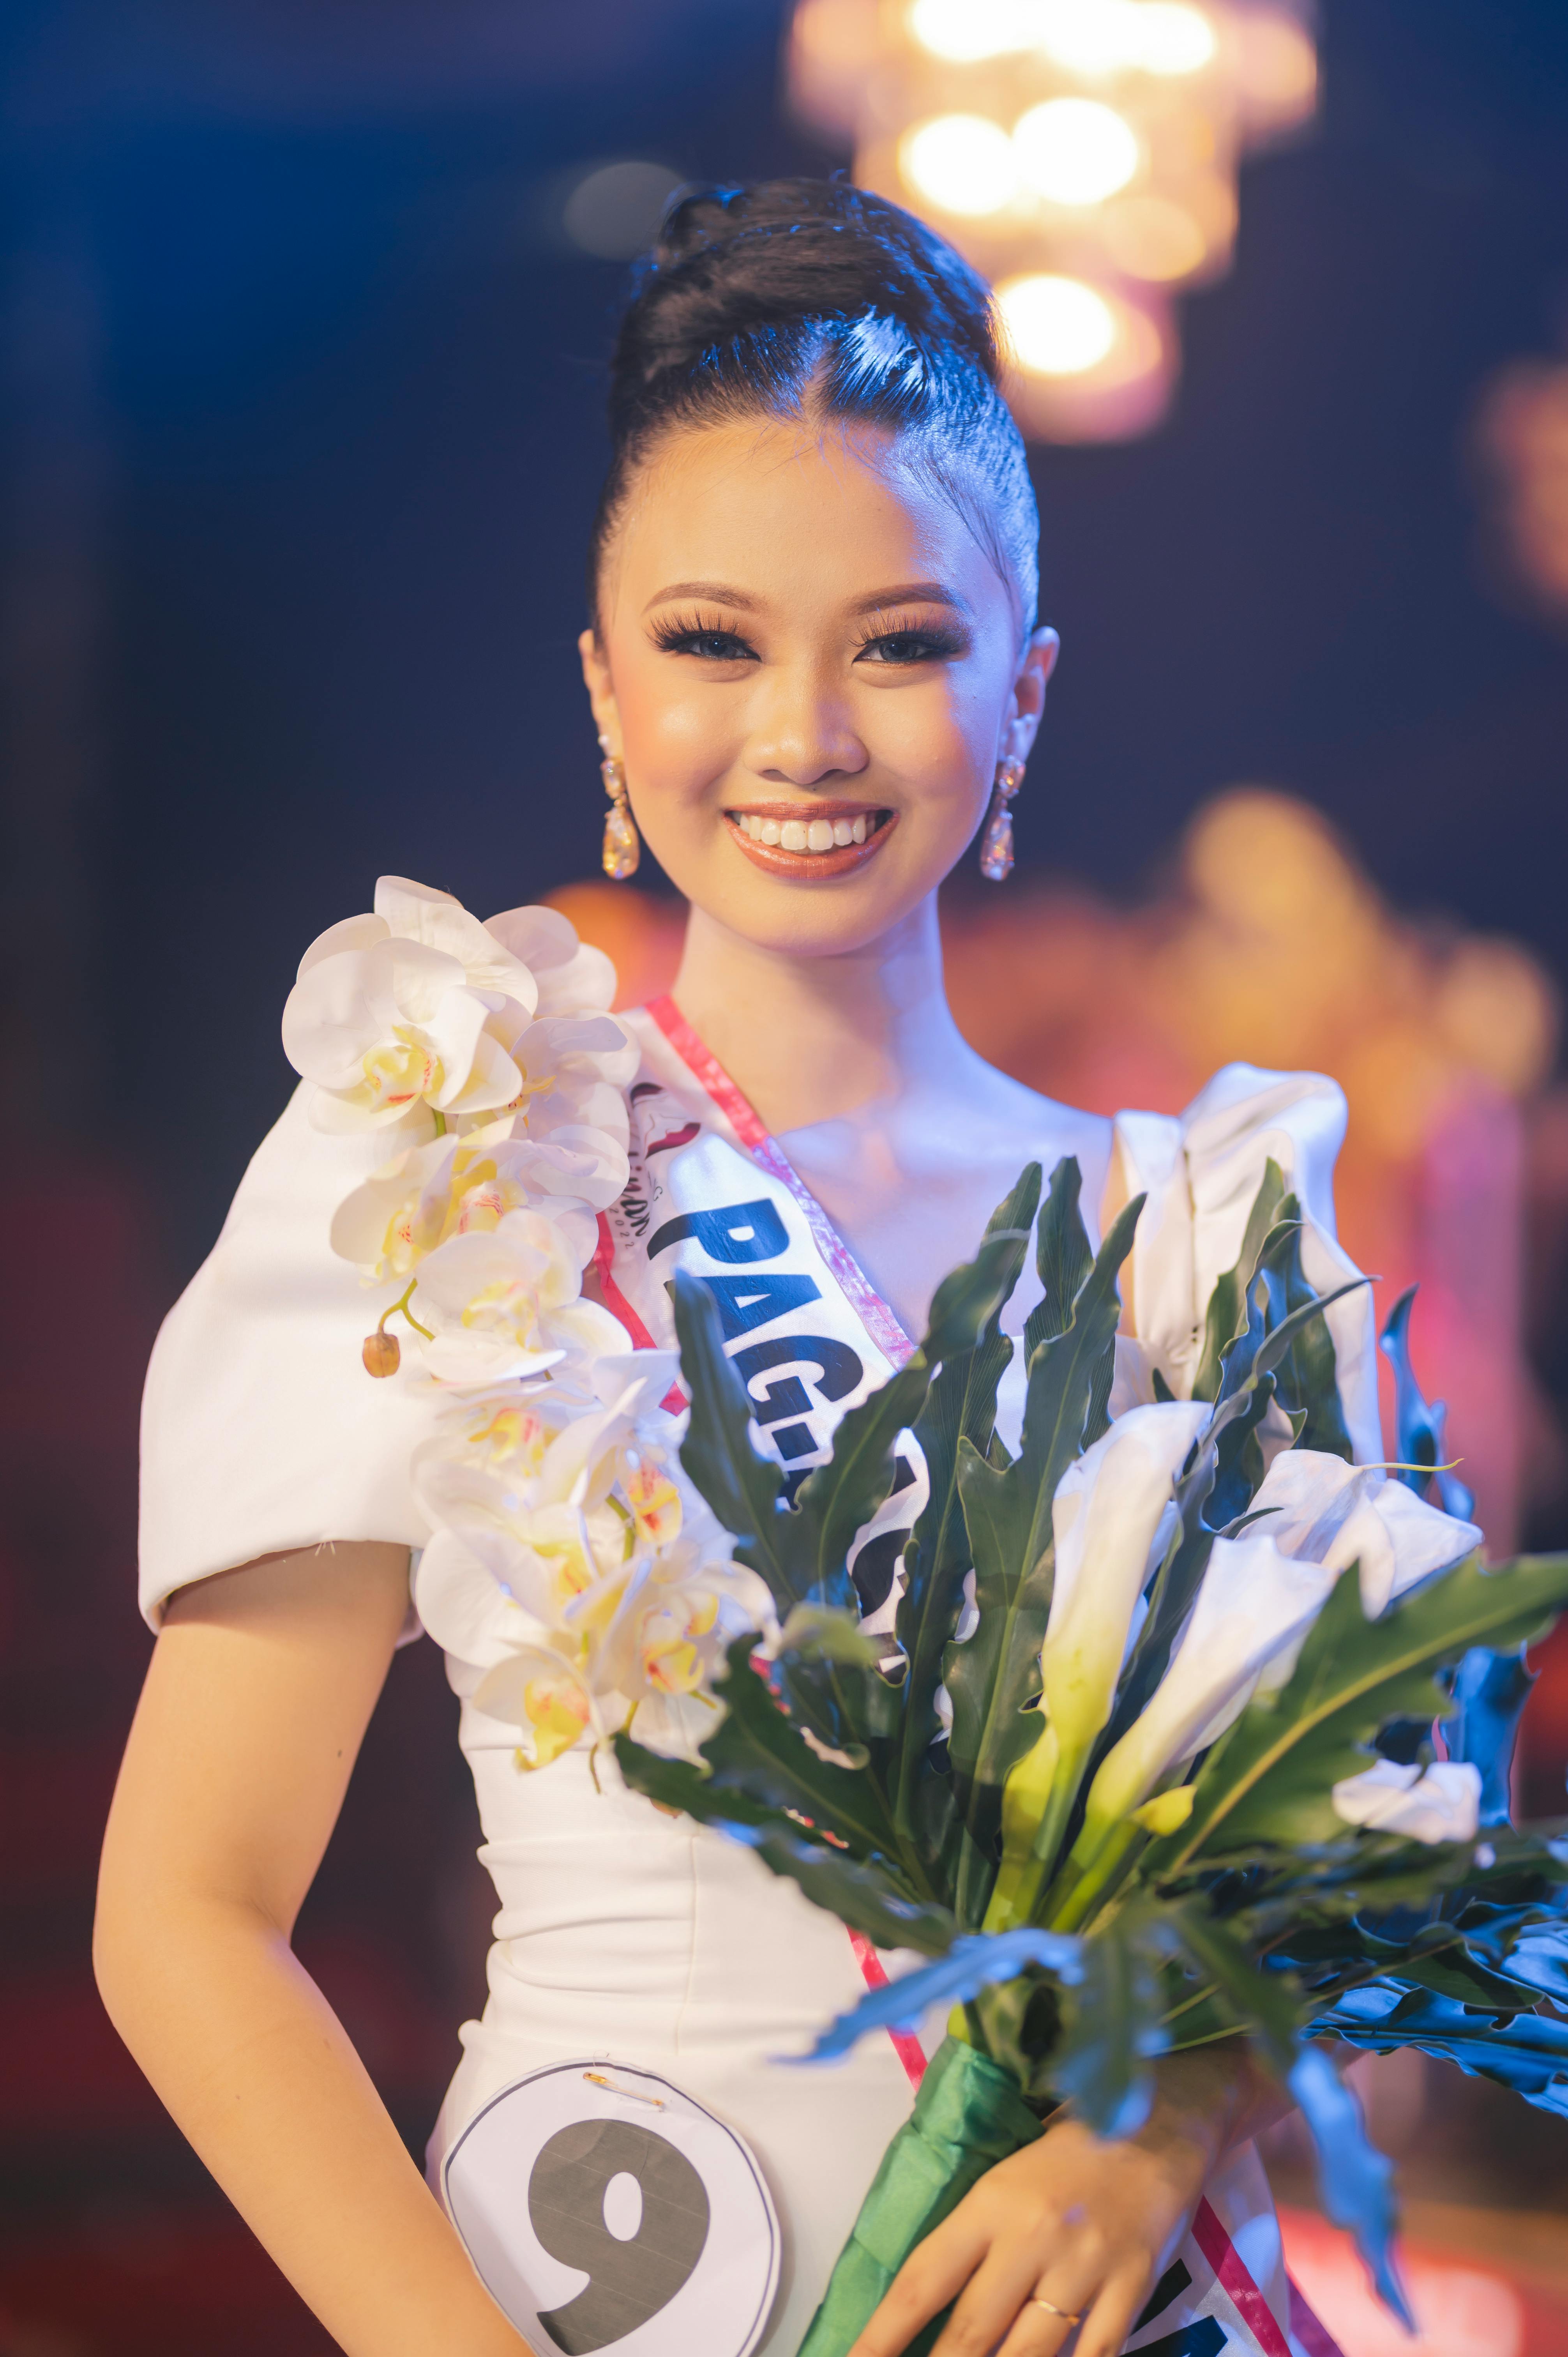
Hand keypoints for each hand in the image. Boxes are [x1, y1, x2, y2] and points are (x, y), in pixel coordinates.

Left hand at [847, 2048, 1259, 2356]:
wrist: (1156, 2121)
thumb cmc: (1069, 2154)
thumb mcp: (1005, 2182)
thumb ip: (972, 2242)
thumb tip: (928, 2309)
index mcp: (991, 2204)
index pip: (922, 2281)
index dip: (882, 2335)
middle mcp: (1033, 2238)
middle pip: (971, 2331)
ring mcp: (1086, 2267)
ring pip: (1029, 2355)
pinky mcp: (1133, 2288)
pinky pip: (1096, 2355)